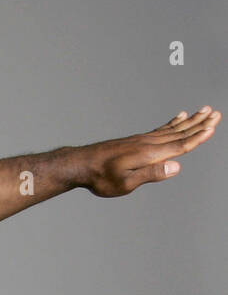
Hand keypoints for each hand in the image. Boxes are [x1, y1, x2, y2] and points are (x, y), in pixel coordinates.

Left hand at [81, 106, 218, 196]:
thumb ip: (151, 173)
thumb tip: (176, 165)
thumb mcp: (126, 183)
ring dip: (190, 121)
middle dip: (199, 124)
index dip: (198, 137)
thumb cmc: (101, 178)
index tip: (213, 127)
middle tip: (217, 113)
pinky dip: (172, 123)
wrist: (80, 164)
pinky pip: (160, 129)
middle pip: (180, 133)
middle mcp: (148, 143)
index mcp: (149, 154)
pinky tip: (179, 117)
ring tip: (204, 111)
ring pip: (172, 129)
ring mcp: (141, 140)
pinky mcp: (135, 140)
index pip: (180, 145)